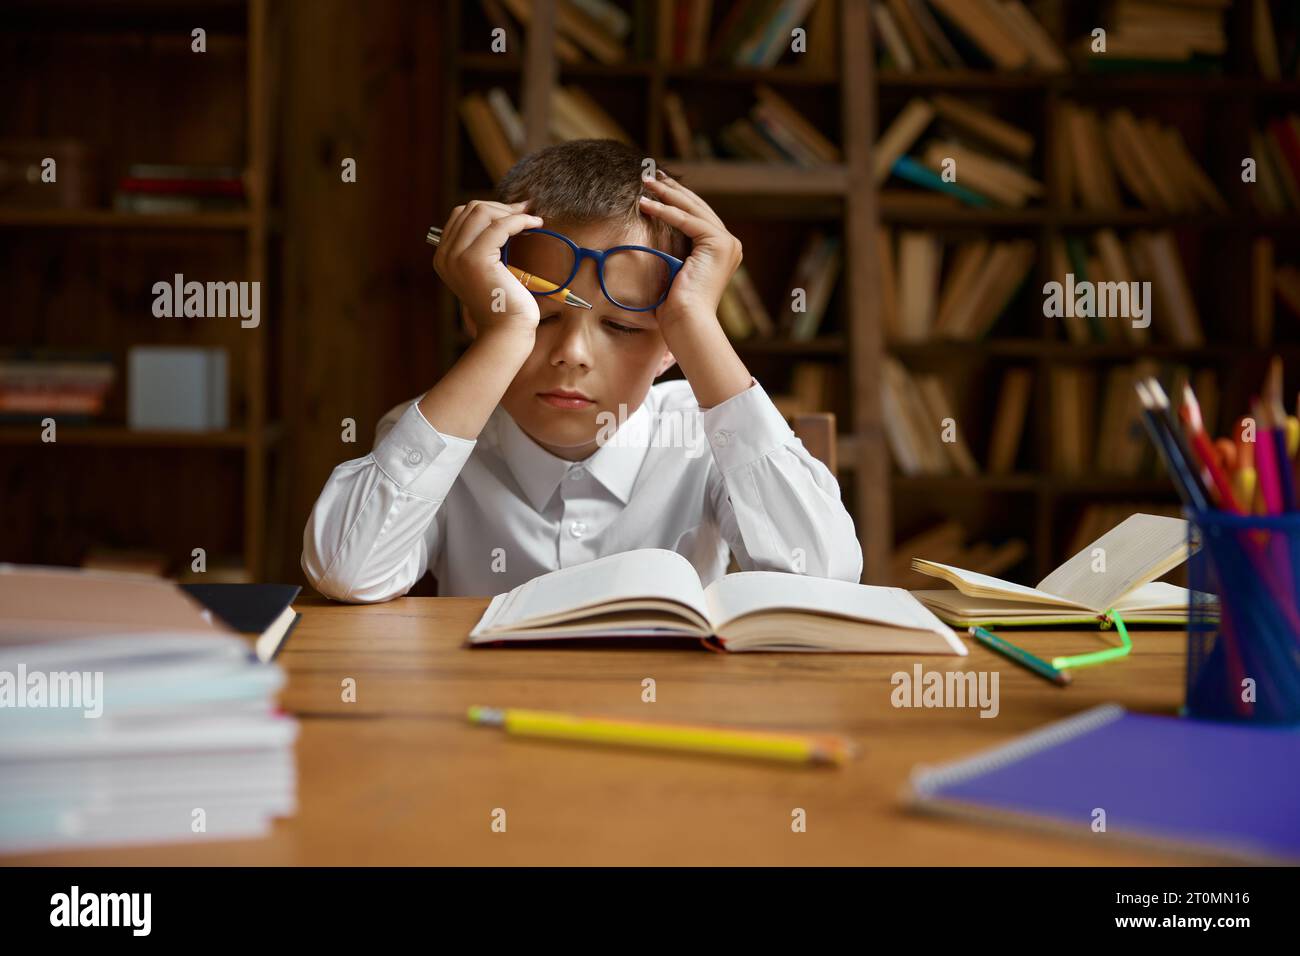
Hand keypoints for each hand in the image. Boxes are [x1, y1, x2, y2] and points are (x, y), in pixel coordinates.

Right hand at [432, 199, 544, 339]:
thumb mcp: (490, 271)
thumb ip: (485, 247)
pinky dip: (519, 220)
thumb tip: (504, 214)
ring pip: (481, 212)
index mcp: (445, 257)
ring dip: (510, 212)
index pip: (462, 216)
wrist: (506, 333)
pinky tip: (535, 224)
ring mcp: (456, 256)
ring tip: (531, 219)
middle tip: (526, 213)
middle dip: (500, 207)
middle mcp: (445, 255)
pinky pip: (498, 225)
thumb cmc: (505, 305)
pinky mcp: (474, 260)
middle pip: (470, 209)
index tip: (515, 212)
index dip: (490, 209)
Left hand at [637, 171, 741, 333]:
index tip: (657, 187)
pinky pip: (687, 221)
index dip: (677, 198)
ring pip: (693, 209)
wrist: (687, 321)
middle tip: (651, 175)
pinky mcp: (720, 244)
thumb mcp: (675, 268)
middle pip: (698, 207)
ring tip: (646, 182)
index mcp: (722, 250)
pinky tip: (645, 204)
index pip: (698, 215)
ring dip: (667, 194)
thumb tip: (656, 230)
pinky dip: (665, 211)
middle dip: (673, 190)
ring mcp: (728, 243)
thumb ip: (675, 248)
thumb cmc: (676, 305)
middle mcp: (730, 244)